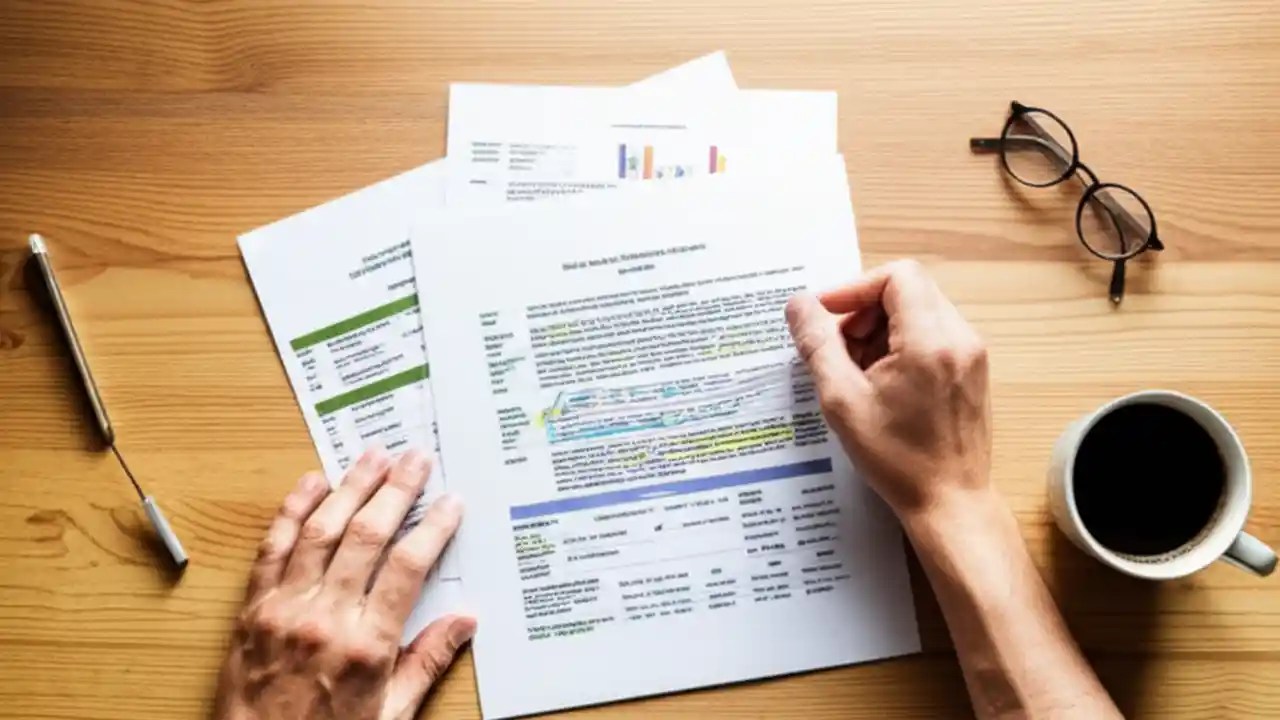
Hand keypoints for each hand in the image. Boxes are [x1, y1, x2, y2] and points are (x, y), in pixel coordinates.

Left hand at [214, 448, 474, 719]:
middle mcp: (325, 619)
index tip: (451, 502)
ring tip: (372, 456)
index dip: (433, 528)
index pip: (408, 568)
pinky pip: (272, 548)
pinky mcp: (252, 610)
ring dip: (349, 488)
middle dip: (396, 490)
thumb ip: (426, 663)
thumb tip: (465, 621)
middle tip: (416, 458)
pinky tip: (310, 484)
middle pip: (367, 537)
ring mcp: (284, 610)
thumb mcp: (390, 716)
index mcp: (366, 647)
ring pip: (321, 531)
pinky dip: (291, 511)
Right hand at [785, 260, 991, 518]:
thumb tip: (799, 305)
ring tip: (858, 373)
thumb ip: (818, 345)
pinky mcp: (973, 369)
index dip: (854, 289)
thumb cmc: (897, 459)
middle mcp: (960, 338)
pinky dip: (901, 345)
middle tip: (839, 351)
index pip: (896, 276)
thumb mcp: (842, 401)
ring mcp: (971, 353)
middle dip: (865, 312)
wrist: (950, 502)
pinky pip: (932, 334)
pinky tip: (881, 384)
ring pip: (919, 311)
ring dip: (881, 330)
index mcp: (930, 340)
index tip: (826, 317)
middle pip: (907, 290)